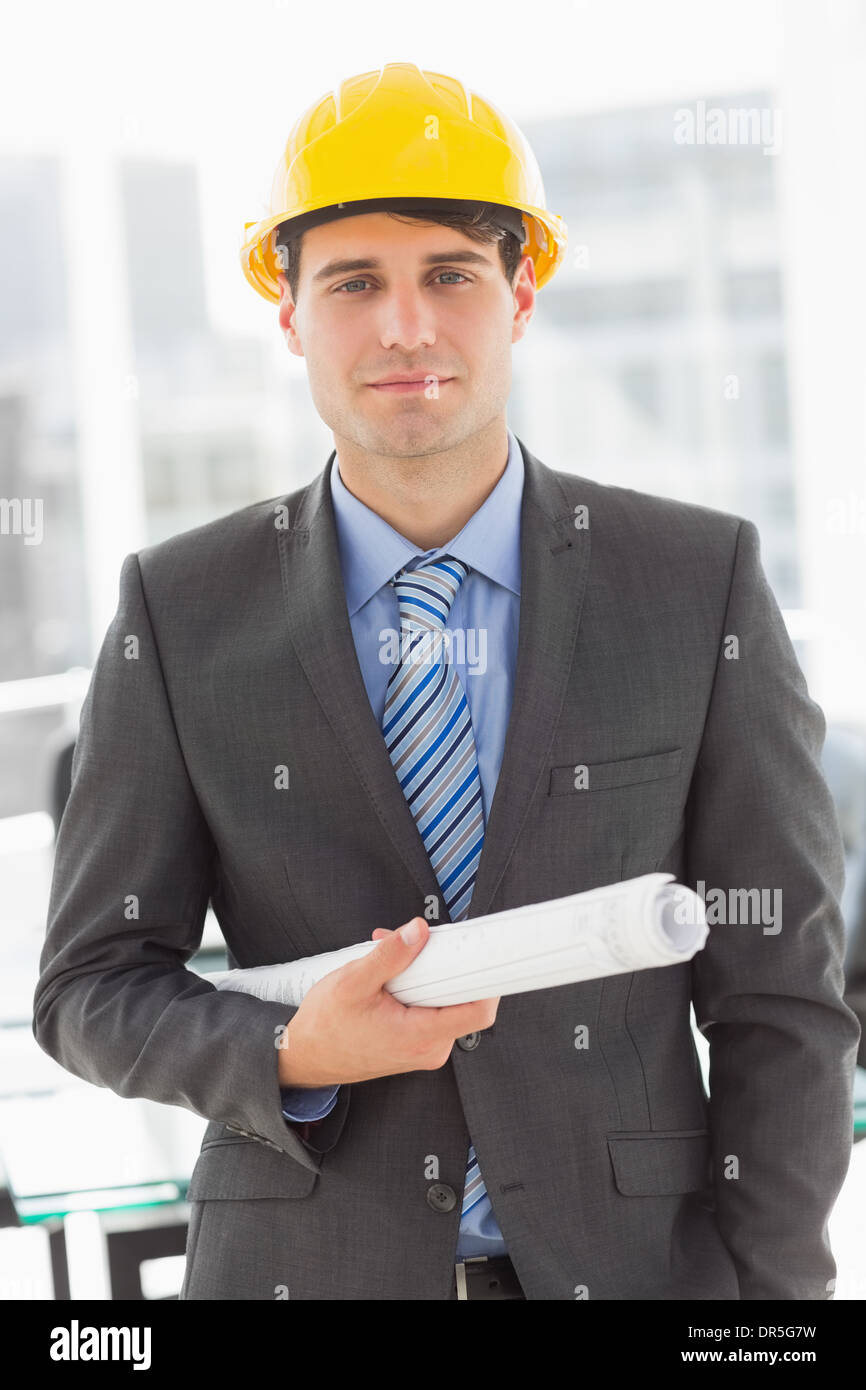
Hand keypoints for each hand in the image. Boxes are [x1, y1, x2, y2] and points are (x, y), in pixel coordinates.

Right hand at [278, 917, 499, 1086]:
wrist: (305, 1056)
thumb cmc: (326, 1028)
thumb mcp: (353, 982)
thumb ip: (390, 955)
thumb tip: (418, 931)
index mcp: (420, 1035)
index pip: (479, 1010)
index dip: (488, 979)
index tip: (486, 953)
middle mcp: (429, 1047)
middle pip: (463, 998)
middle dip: (442, 965)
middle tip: (419, 945)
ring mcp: (425, 1048)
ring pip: (445, 1001)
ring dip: (424, 975)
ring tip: (391, 961)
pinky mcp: (416, 1044)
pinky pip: (431, 1010)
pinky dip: (416, 989)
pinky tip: (390, 977)